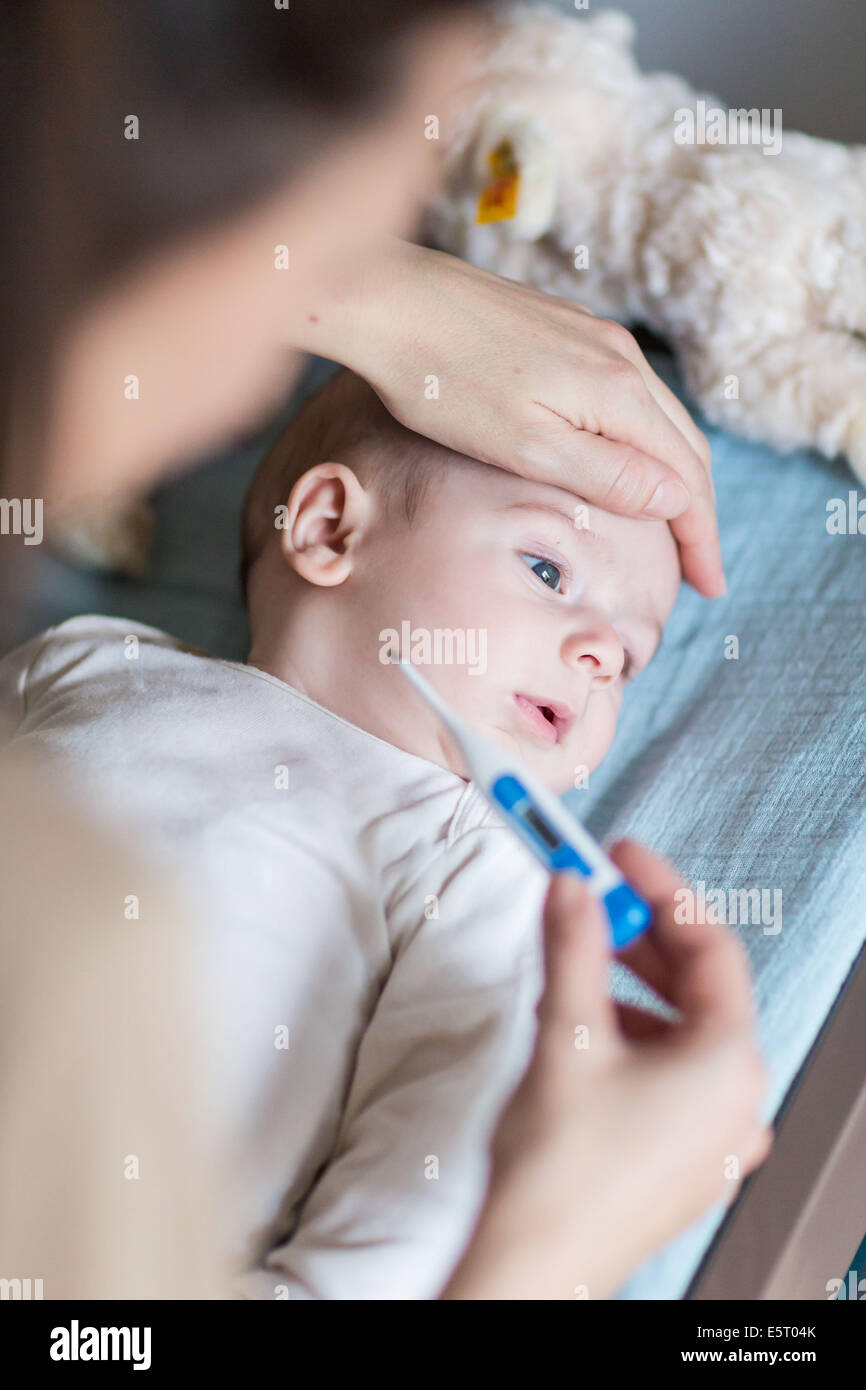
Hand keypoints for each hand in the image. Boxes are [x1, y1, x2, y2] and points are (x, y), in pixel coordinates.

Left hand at [293, 239, 723, 596]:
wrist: (390, 303)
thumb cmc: (445, 383)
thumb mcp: (527, 445)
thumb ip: (606, 474)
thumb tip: (675, 498)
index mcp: (618, 392)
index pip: (687, 476)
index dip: (701, 536)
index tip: (710, 585)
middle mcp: (620, 357)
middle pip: (684, 446)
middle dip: (698, 512)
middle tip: (699, 571)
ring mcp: (595, 338)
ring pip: (658, 418)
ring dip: (674, 476)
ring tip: (672, 527)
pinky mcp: (566, 330)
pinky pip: (627, 395)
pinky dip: (643, 441)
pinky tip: (626, 463)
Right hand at [441, 840, 771, 1299]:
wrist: (532, 1265)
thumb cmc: (559, 1172)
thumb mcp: (566, 1033)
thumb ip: (573, 946)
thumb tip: (572, 888)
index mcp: (729, 1063)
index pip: (710, 946)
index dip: (660, 890)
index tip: (620, 856)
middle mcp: (738, 1099)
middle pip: (697, 986)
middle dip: (638, 938)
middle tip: (590, 897)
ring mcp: (716, 1135)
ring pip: (682, 1030)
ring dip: (630, 989)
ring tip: (574, 969)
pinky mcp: (686, 1157)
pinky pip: (672, 1073)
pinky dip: (633, 1038)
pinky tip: (586, 1031)